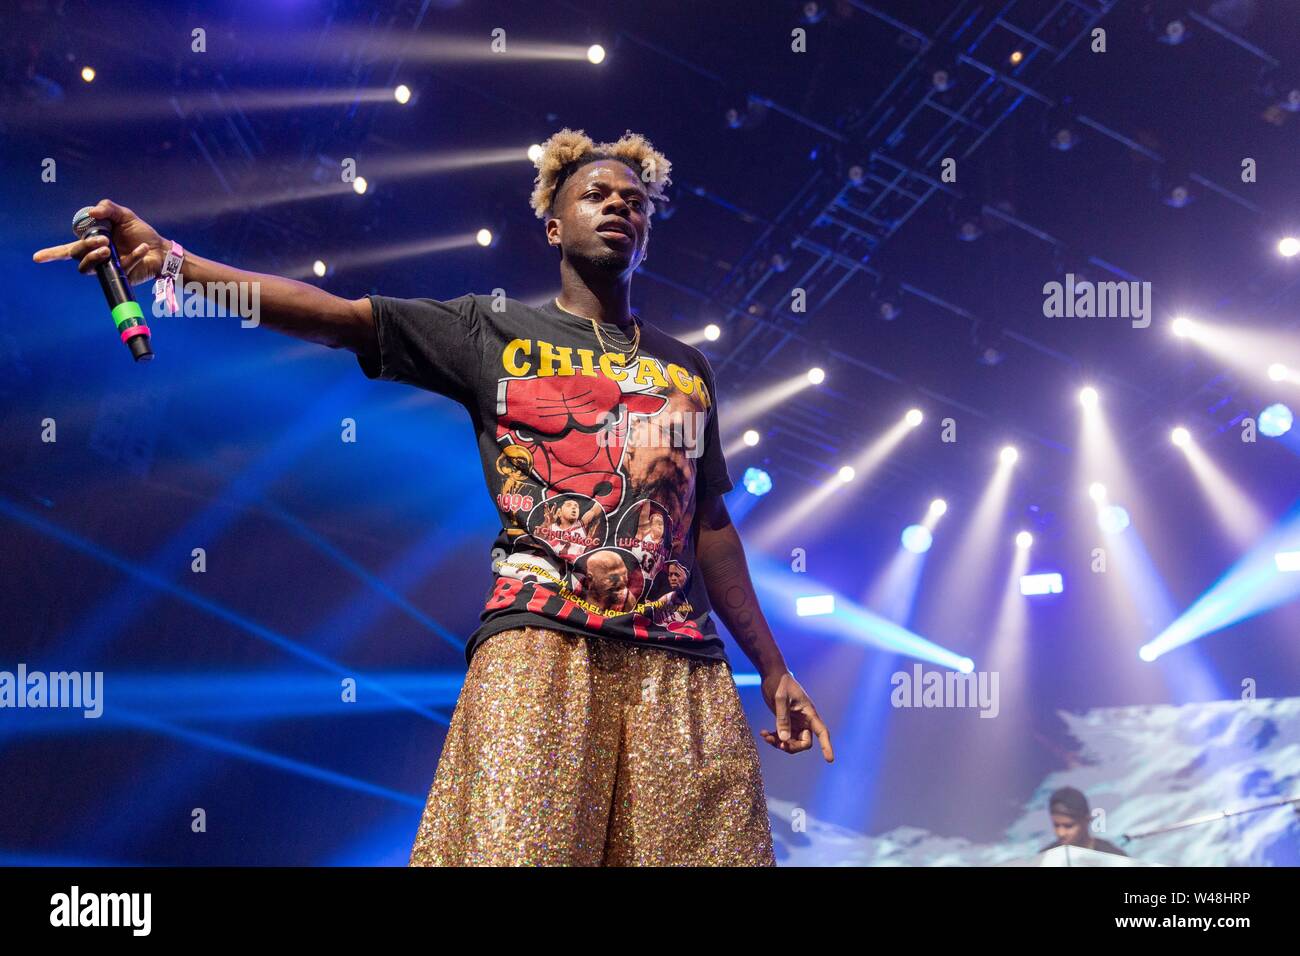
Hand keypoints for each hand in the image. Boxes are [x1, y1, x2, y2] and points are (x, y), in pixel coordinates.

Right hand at [32, 199, 169, 284]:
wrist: (160, 249)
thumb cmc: (139, 233)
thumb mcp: (124, 215)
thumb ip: (107, 209)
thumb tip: (91, 213)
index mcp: (92, 243)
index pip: (66, 250)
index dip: (51, 254)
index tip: (37, 258)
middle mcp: (96, 257)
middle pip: (76, 256)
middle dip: (84, 247)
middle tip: (102, 241)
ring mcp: (107, 269)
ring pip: (88, 268)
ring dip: (94, 257)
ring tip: (108, 248)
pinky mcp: (120, 277)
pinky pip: (120, 268)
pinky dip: (132, 256)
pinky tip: (141, 249)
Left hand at [759, 671, 833, 760]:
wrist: (772, 675)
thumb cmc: (780, 683)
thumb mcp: (780, 699)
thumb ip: (783, 719)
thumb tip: (784, 739)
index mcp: (809, 713)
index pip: (822, 732)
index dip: (827, 746)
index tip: (829, 759)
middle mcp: (805, 720)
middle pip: (804, 743)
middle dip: (791, 746)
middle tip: (777, 743)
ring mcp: (796, 722)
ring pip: (792, 741)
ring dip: (780, 743)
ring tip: (766, 737)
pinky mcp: (786, 721)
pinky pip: (783, 736)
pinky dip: (774, 737)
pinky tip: (764, 733)